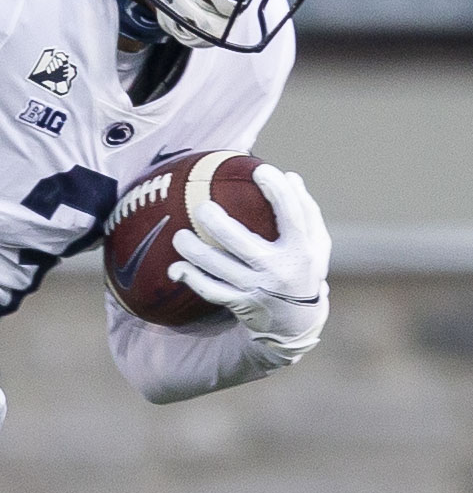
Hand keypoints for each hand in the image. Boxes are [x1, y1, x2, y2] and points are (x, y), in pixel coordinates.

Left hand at [169, 165, 328, 359]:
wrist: (298, 323)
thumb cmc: (303, 270)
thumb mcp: (316, 244)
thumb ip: (306, 210)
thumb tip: (289, 176)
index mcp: (301, 250)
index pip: (292, 215)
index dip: (277, 191)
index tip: (260, 170)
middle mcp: (279, 269)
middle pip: (241, 243)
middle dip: (216, 224)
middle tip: (201, 207)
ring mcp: (257, 288)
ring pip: (218, 268)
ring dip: (193, 251)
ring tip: (179, 236)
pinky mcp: (240, 303)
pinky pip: (210, 291)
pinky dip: (191, 278)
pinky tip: (176, 268)